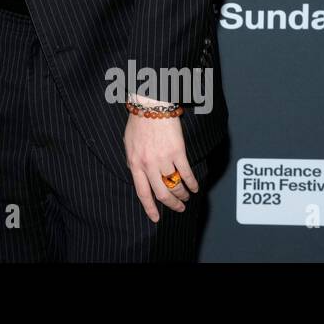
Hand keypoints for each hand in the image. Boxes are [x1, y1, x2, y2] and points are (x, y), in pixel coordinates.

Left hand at [124, 107, 198, 221]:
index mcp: (135, 163)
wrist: (151, 106)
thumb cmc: (138, 123)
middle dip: (171, 205)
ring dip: (182, 194)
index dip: (149, 208)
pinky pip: (186, 173)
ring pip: (175, 185)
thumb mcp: (128, 145)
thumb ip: (133, 162)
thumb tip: (138, 176)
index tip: (156, 218)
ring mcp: (163, 159)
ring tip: (186, 197)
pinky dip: (192, 183)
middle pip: (161, 193)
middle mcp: (148, 164)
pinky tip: (195, 188)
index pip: (142, 192)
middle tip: (178, 209)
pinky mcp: (177, 152)